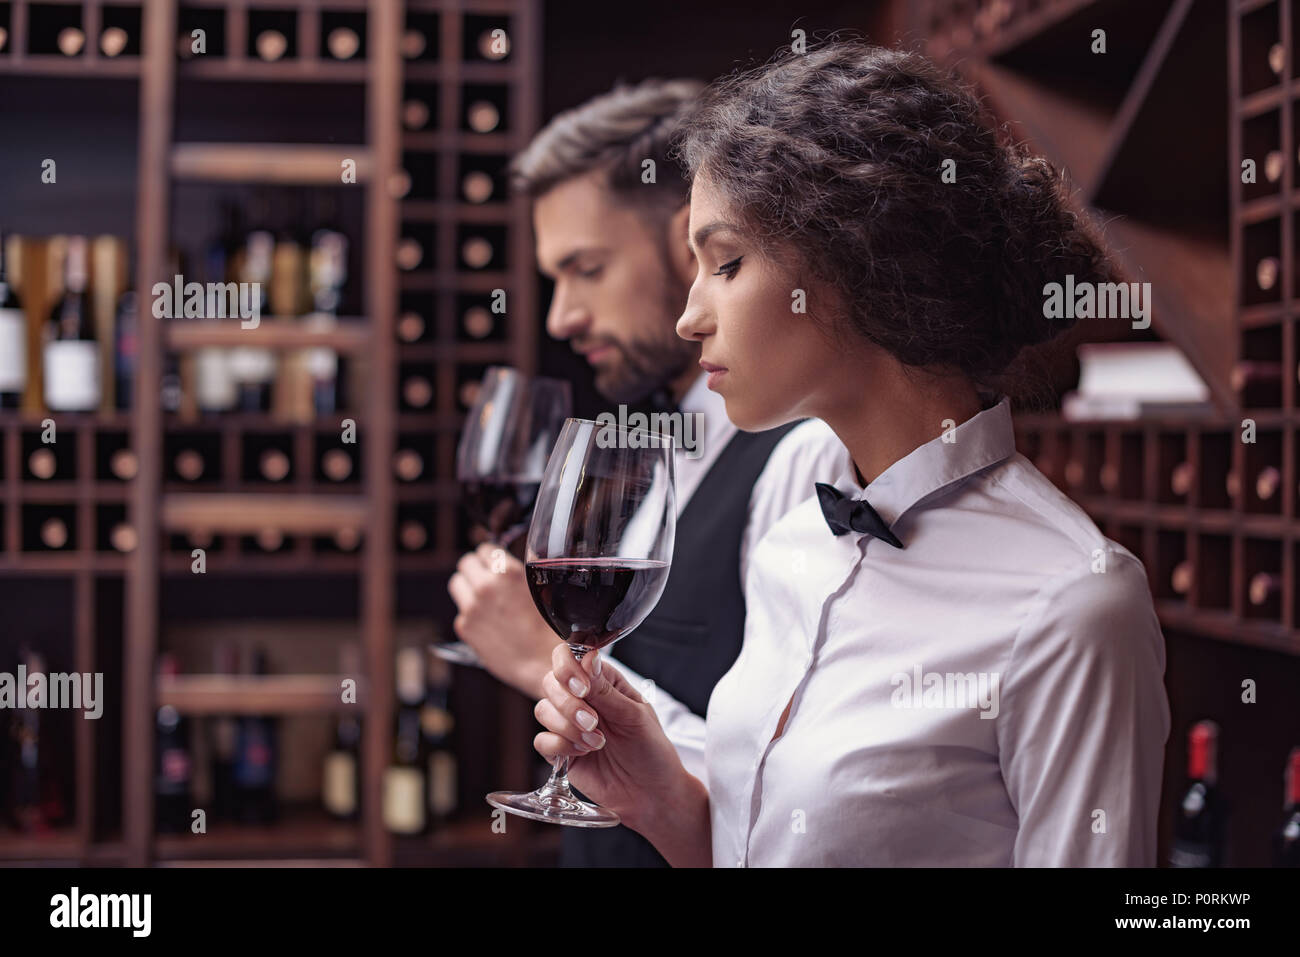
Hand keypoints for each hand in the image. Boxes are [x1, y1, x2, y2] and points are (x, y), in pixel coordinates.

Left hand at [447, 543, 553, 696]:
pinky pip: (461, 610)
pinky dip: (470, 613)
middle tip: (486, 580)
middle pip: (466, 563)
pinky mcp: (465, 627)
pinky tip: (488, 624)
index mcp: (508, 572)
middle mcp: (486, 586)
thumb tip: (515, 560)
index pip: (485, 549)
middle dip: (476, 569)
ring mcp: (472, 607)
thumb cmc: (551, 630)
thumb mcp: (543, 590)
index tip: (494, 566)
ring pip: (457, 583)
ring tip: (483, 600)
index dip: (490, 558)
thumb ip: (524, 572)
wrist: (545, 665)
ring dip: (467, 587)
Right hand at [533, 642, 690, 836]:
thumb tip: (587, 657)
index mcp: (603, 681)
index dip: (567, 669)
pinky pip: (541, 740)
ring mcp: (568, 725)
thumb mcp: (634, 716)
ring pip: (543, 710)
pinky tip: (582, 753)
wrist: (650, 794)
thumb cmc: (650, 750)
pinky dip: (559, 746)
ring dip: (567, 727)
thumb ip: (605, 690)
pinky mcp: (560, 751)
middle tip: (593, 723)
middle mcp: (582, 699)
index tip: (582, 689)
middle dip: (568, 704)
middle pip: (550, 683)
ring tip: (597, 742)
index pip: (569, 658)